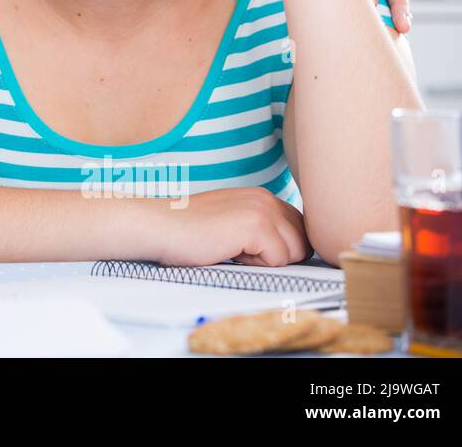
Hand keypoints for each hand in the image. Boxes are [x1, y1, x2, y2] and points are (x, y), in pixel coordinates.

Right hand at [151, 187, 310, 267]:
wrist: (158, 226)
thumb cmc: (188, 233)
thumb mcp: (232, 224)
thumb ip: (263, 230)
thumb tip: (295, 253)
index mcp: (262, 197)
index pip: (300, 231)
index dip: (280, 250)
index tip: (248, 250)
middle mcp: (267, 198)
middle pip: (303, 243)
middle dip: (277, 257)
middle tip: (238, 250)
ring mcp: (263, 209)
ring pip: (295, 252)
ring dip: (266, 261)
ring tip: (233, 250)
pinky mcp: (256, 224)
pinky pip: (278, 260)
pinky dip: (255, 265)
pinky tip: (228, 251)